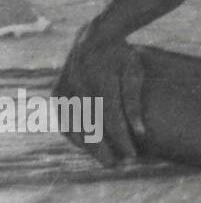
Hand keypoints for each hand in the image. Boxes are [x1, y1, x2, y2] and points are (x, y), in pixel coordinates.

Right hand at [55, 24, 138, 165]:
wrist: (94, 37)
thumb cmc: (122, 57)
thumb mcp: (135, 74)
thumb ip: (135, 103)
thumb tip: (141, 132)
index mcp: (101, 80)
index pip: (112, 119)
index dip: (121, 139)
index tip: (132, 156)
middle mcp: (80, 86)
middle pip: (91, 127)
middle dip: (105, 149)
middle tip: (118, 165)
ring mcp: (66, 90)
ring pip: (75, 127)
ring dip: (90, 146)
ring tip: (106, 160)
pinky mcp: (57, 93)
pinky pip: (65, 121)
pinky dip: (76, 135)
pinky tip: (89, 146)